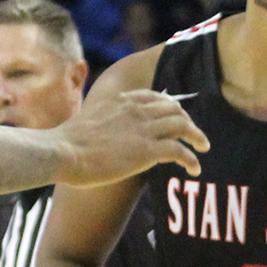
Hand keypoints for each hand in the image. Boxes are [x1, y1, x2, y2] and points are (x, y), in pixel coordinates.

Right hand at [55, 88, 210, 185]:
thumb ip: (101, 123)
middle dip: (187, 120)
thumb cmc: (66, 143)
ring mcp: (143, 129)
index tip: (176, 117)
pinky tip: (194, 169)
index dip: (170, 107)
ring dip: (197, 136)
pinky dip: (191, 159)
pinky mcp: (147, 151)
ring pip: (183, 126)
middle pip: (174, 109)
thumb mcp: (86, 122)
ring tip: (203, 147)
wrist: (62, 152)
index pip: (155, 97)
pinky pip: (179, 151)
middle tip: (194, 134)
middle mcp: (136, 110)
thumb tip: (99, 137)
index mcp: (121, 100)